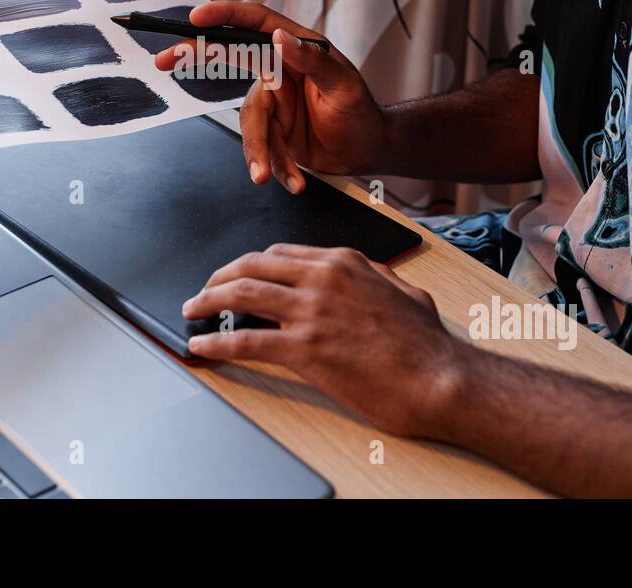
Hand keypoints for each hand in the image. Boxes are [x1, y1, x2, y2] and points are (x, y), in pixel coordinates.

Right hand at [153, 1, 386, 193]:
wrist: (366, 153)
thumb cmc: (361, 113)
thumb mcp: (344, 85)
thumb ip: (312, 60)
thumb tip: (278, 37)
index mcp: (297, 49)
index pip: (256, 23)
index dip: (225, 15)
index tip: (197, 18)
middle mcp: (278, 70)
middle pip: (231, 62)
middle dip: (196, 59)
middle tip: (163, 61)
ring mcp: (272, 102)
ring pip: (249, 123)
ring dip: (258, 151)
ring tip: (266, 177)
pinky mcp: (270, 132)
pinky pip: (262, 149)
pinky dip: (276, 168)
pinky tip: (294, 183)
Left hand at [183, 244, 461, 437]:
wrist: (438, 378)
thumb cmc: (427, 343)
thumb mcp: (404, 291)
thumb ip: (376, 275)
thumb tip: (365, 271)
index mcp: (342, 262)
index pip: (279, 253)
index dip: (249, 264)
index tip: (235, 275)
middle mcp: (322, 278)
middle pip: (251, 266)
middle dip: (219, 277)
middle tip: (203, 291)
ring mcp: (310, 311)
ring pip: (240, 295)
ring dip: (207, 302)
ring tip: (193, 311)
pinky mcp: (303, 348)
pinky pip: (245, 340)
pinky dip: (216, 343)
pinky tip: (202, 346)